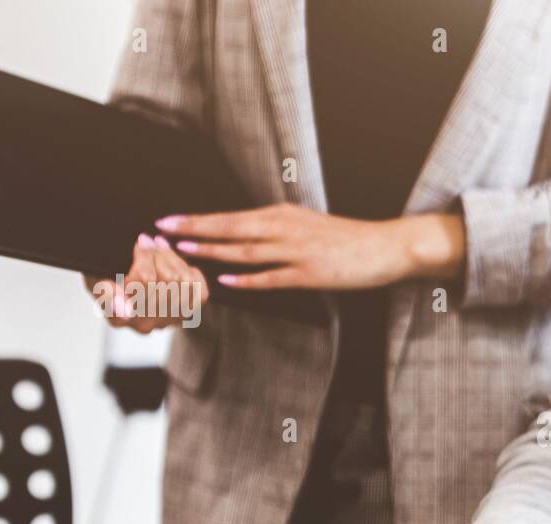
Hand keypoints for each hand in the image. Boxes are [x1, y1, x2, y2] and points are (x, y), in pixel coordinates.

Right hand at [85, 233, 208, 333]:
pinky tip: (178, 265)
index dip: (146, 256)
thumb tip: (123, 311)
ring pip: (184, 282)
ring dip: (174, 260)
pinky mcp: (185, 315)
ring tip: (162, 247)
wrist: (119, 285)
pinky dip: (191, 274)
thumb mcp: (95, 280)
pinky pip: (200, 292)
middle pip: (168, 279)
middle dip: (160, 254)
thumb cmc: (104, 278)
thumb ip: (105, 293)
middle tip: (151, 241)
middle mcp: (144, 324)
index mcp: (118, 317)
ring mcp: (166, 322)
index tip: (140, 241)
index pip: (144, 279)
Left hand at [154, 203, 464, 291]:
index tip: (170, 219)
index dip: (199, 218)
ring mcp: (298, 251)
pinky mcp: (311, 273)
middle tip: (163, 228)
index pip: (232, 216)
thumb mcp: (310, 225)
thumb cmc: (349, 239)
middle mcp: (286, 228)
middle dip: (195, 228)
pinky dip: (249, 279)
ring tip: (186, 251)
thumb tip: (249, 235)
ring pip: (247, 250)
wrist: (387, 246)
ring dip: (214, 250)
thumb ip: (279, 230)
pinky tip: (227, 282)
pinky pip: (273, 277)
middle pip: (232, 227)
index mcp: (284, 215)